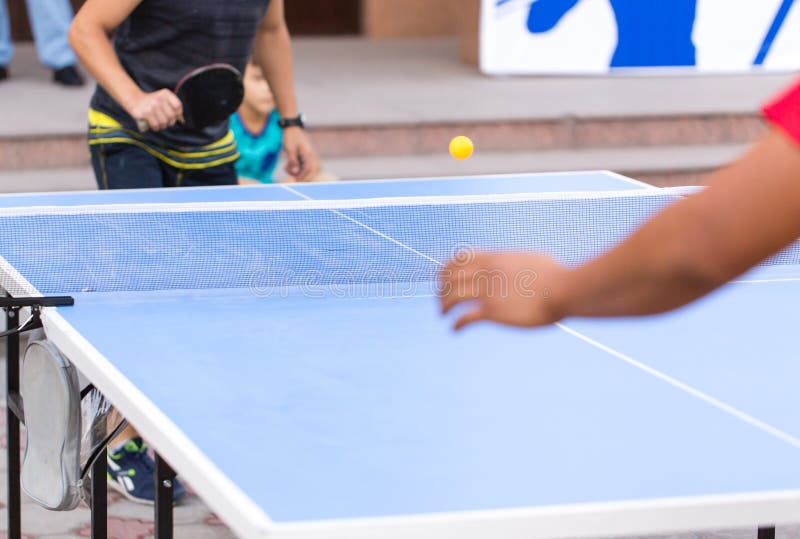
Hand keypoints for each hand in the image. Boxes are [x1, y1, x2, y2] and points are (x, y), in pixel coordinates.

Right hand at [128, 90, 182, 131]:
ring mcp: (152, 105)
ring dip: (163, 126)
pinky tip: (154, 126)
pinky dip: (156, 128)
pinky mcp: (146, 113)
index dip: (178, 114)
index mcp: (165, 93)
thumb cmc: (152, 102)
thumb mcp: (163, 99)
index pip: (178, 106)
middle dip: (170, 122)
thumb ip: (172, 107)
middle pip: (171, 116)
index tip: (175, 116)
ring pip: (164, 122)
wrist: (134, 99)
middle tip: (166, 122)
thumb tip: (181, 120)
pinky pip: (156, 125)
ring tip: (160, 124)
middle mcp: (159, 98)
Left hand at [283, 127, 319, 180]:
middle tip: (292, 178)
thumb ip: (292, 161)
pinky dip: (298, 169)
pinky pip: (306, 166)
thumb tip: (295, 173)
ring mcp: (311, 156)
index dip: (302, 176)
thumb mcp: (289, 149)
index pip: (309, 169)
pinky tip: (288, 165)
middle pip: (313, 171)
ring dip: (299, 173)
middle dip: (303, 177)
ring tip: (286, 168)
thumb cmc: (290, 137)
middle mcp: (313, 156)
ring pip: (309, 170)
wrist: (292, 128)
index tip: (295, 180)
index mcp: (309, 154)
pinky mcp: (308, 157)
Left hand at [438, 250, 568, 329]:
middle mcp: (486, 272)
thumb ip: (517, 262)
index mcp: (493, 258)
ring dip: (444, 306)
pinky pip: (466, 317)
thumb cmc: (555, 275)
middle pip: (450, 277)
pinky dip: (456, 324)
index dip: (445, 268)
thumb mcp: (530, 260)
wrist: (563, 288)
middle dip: (441, 288)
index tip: (441, 277)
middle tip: (441, 299)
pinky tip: (454, 330)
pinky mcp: (493, 311)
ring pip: (453, 297)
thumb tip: (520, 264)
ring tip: (442, 314)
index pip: (458, 258)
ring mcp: (488, 291)